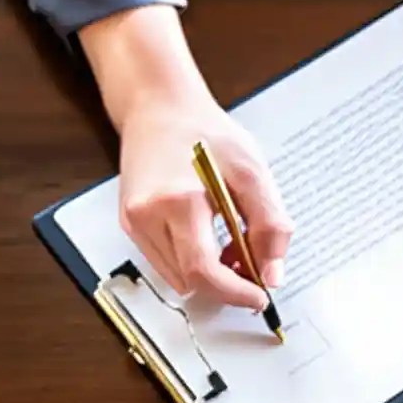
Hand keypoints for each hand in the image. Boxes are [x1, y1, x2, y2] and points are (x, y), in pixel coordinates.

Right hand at [118, 98, 290, 308]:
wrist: (158, 107)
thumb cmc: (203, 131)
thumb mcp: (251, 171)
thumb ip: (269, 224)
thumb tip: (272, 272)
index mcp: (179, 200)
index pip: (203, 271)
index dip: (234, 292)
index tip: (257, 295)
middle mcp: (148, 215)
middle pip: (189, 281)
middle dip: (224, 284)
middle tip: (250, 268)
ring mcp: (134, 222)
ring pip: (175, 277)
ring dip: (206, 275)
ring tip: (228, 246)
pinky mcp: (129, 223)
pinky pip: (163, 262)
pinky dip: (189, 262)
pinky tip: (205, 238)